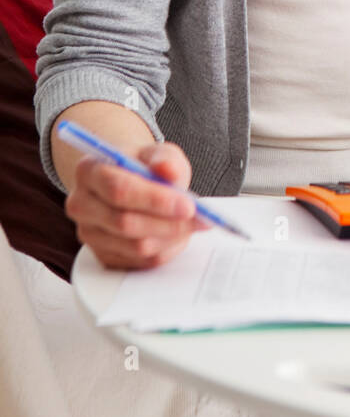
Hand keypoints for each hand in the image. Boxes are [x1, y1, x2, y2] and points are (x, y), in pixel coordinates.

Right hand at [65, 140, 210, 269]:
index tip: (188, 205)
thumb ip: (165, 159)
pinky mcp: (101, 255)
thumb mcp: (159, 154)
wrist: (129, 181)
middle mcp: (81, 204)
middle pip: (125, 223)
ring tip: (190, 224)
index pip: (119, 190)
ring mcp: (88, 233)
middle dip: (169, 223)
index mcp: (89, 170)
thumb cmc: (143, 166)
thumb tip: (167, 169)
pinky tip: (175, 235)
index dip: (156, 200)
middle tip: (200, 218)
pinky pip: (139, 262)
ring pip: (135, 246)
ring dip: (170, 238)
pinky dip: (165, 251)